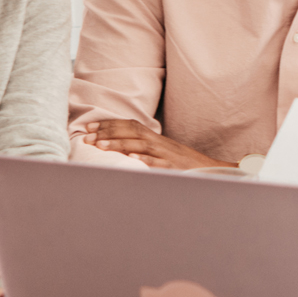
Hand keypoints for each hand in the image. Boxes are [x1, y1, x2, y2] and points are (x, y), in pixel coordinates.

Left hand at [84, 119, 231, 169]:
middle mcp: (159, 143)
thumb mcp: (161, 154)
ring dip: (120, 144)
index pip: (129, 125)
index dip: (107, 125)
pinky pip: (158, 163)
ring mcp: (166, 155)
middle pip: (132, 131)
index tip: (88, 128)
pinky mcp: (174, 168)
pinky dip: (144, 160)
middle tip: (87, 137)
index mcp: (155, 139)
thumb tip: (118, 150)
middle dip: (108, 132)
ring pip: (141, 145)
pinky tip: (131, 159)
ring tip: (101, 146)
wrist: (210, 171)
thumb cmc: (182, 164)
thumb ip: (142, 149)